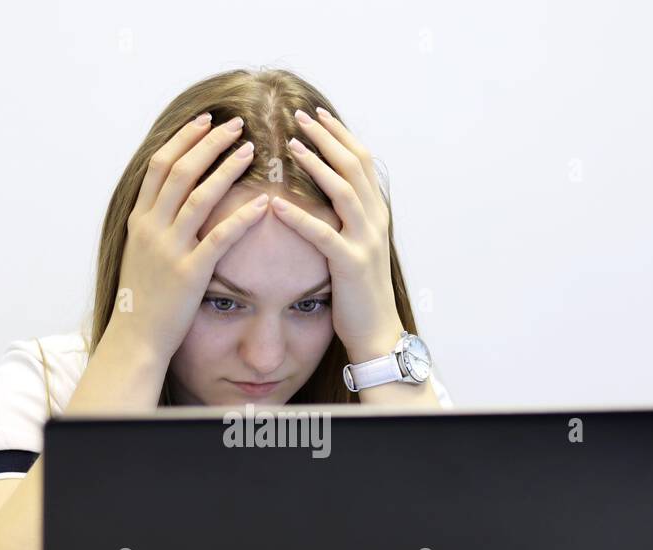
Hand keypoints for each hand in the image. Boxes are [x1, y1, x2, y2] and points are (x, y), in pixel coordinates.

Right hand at [111, 113, 270, 359]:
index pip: (160, 165)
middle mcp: (151, 228)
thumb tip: (170, 199)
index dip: (184, 138)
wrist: (135, 338)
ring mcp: (169, 249)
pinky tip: (263, 202)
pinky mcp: (190, 273)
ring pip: (199, 196)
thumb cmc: (143, 298)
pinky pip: (219, 238)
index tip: (206, 120)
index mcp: (139, 219)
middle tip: (236, 123)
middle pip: (181, 170)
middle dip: (209, 142)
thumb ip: (154, 224)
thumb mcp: (140, 252)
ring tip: (251, 149)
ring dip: (227, 168)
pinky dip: (242, 217)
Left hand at [270, 107, 404, 358]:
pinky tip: (275, 205)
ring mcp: (366, 242)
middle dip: (326, 136)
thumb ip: (346, 219)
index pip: (361, 160)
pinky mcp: (351, 266)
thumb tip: (326, 194)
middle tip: (299, 114)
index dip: (339, 134)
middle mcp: (375, 221)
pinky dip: (299, 217)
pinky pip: (323, 235)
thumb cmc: (359, 293)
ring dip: (316, 164)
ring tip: (291, 144)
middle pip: (353, 165)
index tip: (316, 113)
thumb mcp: (356, 247)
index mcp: (376, 213)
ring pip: (343, 190)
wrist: (378, 333)